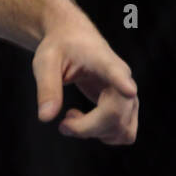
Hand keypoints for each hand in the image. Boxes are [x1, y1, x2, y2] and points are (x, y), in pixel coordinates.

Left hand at [33, 15, 137, 144]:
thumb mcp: (45, 61)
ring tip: (73, 117)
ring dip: (95, 134)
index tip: (128, 90)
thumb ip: (46, 87)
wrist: (74, 40)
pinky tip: (85, 120)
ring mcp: (130, 97)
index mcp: (104, 62)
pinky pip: (124, 134)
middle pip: (115, 116)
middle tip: (62, 124)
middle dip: (86, 128)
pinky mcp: (127, 109)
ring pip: (123, 130)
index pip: (116, 73)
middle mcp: (125, 80)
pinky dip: (103, 135)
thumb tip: (45, 118)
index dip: (122, 83)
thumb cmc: (60, 48)